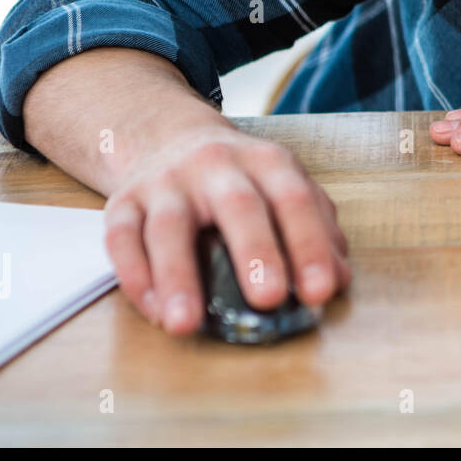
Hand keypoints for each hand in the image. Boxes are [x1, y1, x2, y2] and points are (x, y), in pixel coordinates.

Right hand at [101, 125, 350, 334]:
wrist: (169, 137)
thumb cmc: (241, 179)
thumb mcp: (285, 188)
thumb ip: (317, 229)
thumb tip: (338, 280)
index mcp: (266, 162)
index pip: (295, 201)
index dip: (310, 245)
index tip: (321, 291)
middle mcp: (216, 165)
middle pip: (239, 206)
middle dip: (256, 252)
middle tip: (269, 299)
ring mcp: (166, 181)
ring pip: (169, 226)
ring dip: (178, 276)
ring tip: (187, 323)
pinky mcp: (123, 201)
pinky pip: (122, 239)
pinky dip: (136, 278)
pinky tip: (155, 312)